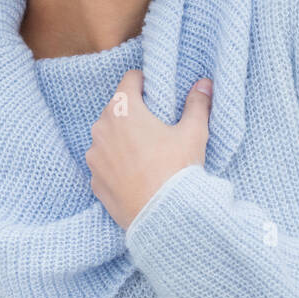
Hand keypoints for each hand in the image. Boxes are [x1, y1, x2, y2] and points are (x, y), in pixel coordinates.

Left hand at [86, 70, 212, 228]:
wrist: (163, 218)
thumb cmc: (177, 170)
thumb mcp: (193, 133)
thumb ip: (197, 104)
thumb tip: (204, 84)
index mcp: (123, 110)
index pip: (129, 79)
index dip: (145, 82)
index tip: (157, 92)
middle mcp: (102, 129)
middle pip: (116, 108)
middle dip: (134, 112)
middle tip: (156, 125)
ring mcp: (95, 156)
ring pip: (108, 136)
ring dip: (122, 138)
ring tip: (146, 153)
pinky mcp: (94, 181)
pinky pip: (105, 163)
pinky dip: (116, 164)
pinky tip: (136, 174)